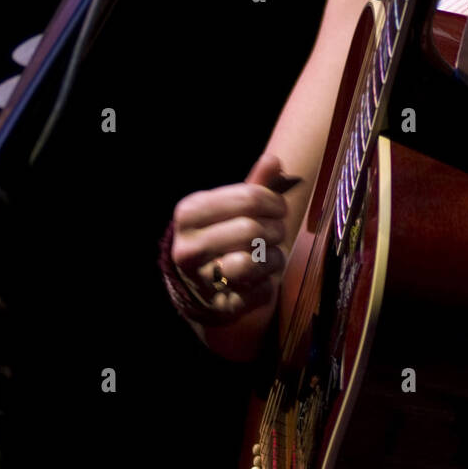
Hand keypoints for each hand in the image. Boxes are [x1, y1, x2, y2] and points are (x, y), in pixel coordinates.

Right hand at [170, 152, 289, 320]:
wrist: (198, 288)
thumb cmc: (221, 236)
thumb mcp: (230, 207)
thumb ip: (254, 185)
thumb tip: (274, 161)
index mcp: (189, 214)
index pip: (248, 199)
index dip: (273, 201)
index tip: (279, 207)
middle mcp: (187, 248)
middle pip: (252, 229)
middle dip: (275, 229)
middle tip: (277, 231)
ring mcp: (199, 280)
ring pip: (253, 262)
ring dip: (273, 257)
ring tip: (270, 253)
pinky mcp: (219, 307)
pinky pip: (258, 291)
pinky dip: (268, 283)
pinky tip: (261, 278)